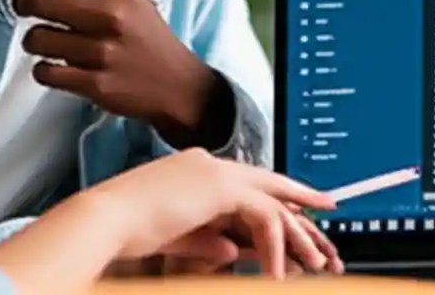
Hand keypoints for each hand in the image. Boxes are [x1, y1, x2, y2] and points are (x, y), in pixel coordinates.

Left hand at [13, 0, 232, 147]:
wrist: (176, 84)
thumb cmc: (147, 36)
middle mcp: (108, 17)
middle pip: (39, 0)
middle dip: (23, 3)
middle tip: (25, 6)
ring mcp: (101, 52)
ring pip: (37, 38)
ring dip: (33, 39)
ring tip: (43, 40)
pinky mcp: (95, 84)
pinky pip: (45, 72)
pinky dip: (43, 69)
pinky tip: (54, 65)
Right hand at [90, 149, 342, 277]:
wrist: (106, 219)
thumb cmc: (126, 228)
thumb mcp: (177, 236)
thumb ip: (208, 239)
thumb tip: (233, 249)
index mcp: (191, 170)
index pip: (242, 181)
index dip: (269, 194)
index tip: (292, 206)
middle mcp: (205, 163)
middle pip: (266, 180)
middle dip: (300, 193)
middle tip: (328, 202)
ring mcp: (213, 171)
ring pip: (272, 200)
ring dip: (296, 234)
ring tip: (316, 260)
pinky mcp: (220, 187)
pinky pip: (264, 215)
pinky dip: (276, 244)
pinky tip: (277, 270)